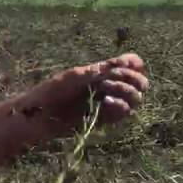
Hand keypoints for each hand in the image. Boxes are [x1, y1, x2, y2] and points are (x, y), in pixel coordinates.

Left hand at [22, 53, 149, 136]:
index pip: (132, 64)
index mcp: (103, 71)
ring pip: (136, 97)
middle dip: (132, 78)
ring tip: (105, 90)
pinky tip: (106, 101)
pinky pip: (126, 112)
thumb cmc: (52, 90)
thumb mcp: (74, 75)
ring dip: (125, 90)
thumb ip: (99, 70)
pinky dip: (121, 105)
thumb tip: (123, 63)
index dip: (134, 63)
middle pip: (141, 81)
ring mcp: (110, 103)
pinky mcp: (107, 119)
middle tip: (113, 77)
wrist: (41, 115)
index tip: (125, 64)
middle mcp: (111, 86)